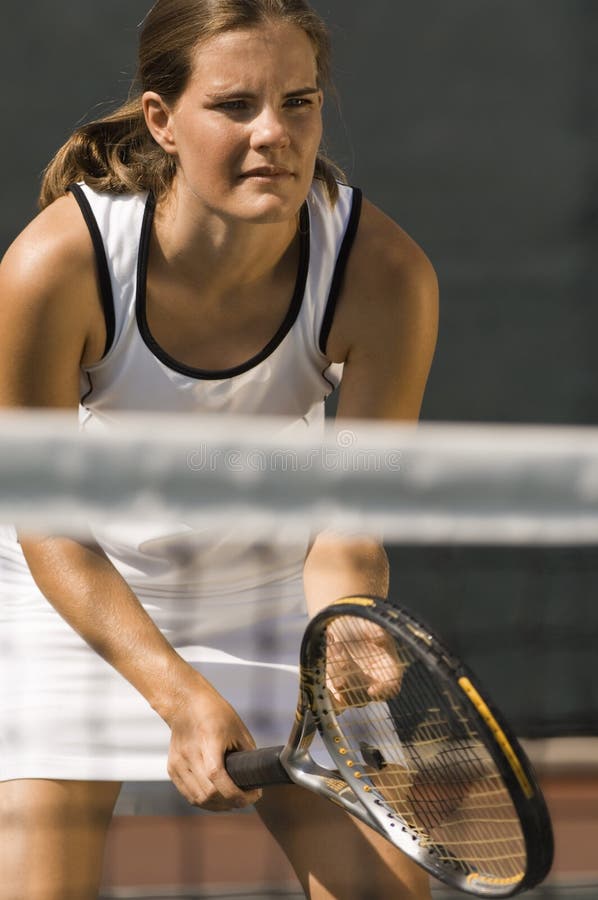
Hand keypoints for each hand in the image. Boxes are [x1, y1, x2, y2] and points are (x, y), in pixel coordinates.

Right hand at [164, 671, 261, 810]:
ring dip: (218, 806)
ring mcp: (178, 763)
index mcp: (208, 740)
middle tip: (247, 798)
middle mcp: (190, 753)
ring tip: (233, 801)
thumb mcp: (238, 729)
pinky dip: (205, 802)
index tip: (253, 795)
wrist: (185, 704)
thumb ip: (247, 754)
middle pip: (209, 793)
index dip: (236, 793)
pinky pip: (189, 795)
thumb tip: (258, 777)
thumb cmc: (215, 714)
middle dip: (232, 802)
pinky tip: (217, 799)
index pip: (217, 776)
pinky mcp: (172, 769)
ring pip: (198, 799)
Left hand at [325, 616, 403, 708]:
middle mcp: (374, 685)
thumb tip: (378, 637)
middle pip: (363, 692)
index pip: (391, 688)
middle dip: (348, 671)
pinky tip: (320, 681)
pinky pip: (335, 705)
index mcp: (389, 671)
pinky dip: (328, 697)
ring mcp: (356, 691)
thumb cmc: (360, 625)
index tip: (372, 689)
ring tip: (330, 648)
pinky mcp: (338, 694)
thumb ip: (375, 630)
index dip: (383, 691)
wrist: (339, 627)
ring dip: (336, 673)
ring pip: (346, 695)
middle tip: (337, 648)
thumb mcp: (370, 624)